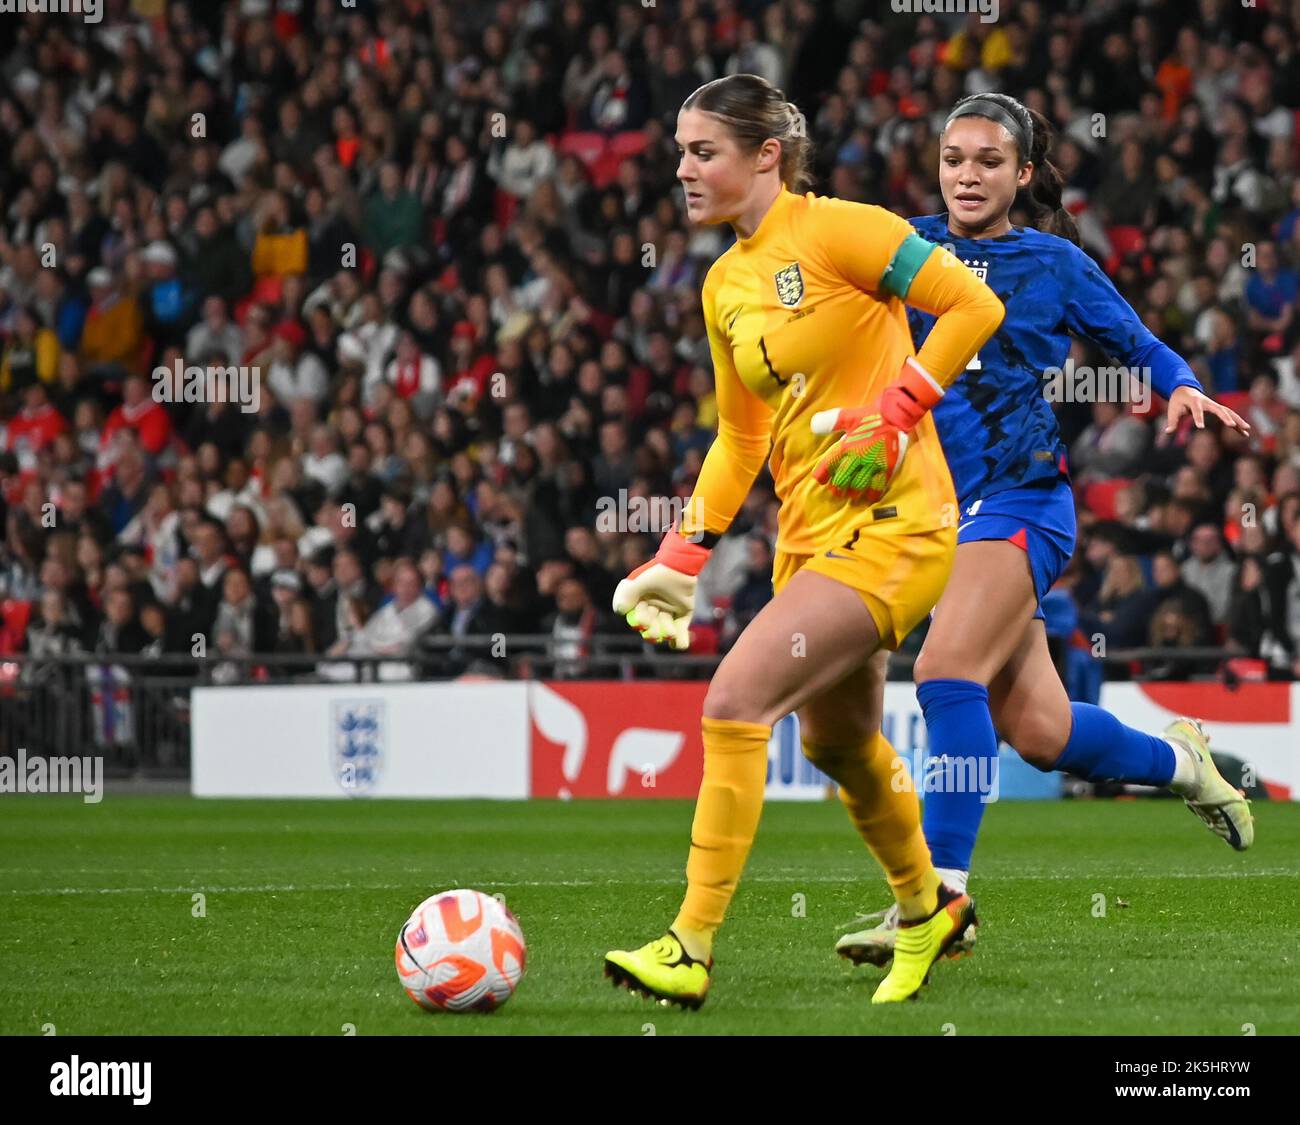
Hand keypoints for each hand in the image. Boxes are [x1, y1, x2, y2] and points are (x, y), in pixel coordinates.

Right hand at [611, 528, 710, 650]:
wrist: (681, 563)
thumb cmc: (659, 571)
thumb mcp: (642, 581)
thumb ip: (628, 594)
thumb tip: (620, 611)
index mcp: (639, 601)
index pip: (637, 619)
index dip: (639, 623)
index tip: (641, 622)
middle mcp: (652, 608)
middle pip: (650, 627)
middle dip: (652, 631)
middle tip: (655, 630)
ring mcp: (667, 611)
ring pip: (664, 630)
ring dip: (667, 633)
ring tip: (671, 632)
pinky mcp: (682, 613)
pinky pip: (681, 631)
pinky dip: (680, 640)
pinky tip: (678, 644)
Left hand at [810, 404, 907, 501]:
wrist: (896, 416)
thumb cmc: (870, 417)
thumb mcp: (847, 416)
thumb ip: (830, 421)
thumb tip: (813, 426)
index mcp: (845, 446)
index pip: (827, 466)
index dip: (821, 475)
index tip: (822, 479)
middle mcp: (857, 458)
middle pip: (841, 481)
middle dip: (837, 487)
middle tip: (837, 488)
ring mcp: (873, 465)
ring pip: (857, 487)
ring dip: (852, 491)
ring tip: (851, 491)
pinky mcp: (887, 468)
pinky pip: (877, 487)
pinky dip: (871, 494)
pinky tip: (869, 494)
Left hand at [1164, 385, 1250, 434]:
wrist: (1185, 389)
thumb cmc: (1178, 401)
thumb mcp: (1173, 410)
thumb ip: (1172, 421)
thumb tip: (1168, 432)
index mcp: (1194, 401)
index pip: (1197, 410)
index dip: (1198, 418)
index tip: (1200, 428)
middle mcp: (1207, 402)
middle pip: (1219, 409)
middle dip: (1226, 417)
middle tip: (1232, 426)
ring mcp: (1214, 405)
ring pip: (1228, 411)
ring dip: (1238, 420)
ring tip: (1247, 430)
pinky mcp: (1218, 409)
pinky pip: (1229, 415)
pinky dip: (1236, 423)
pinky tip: (1244, 432)